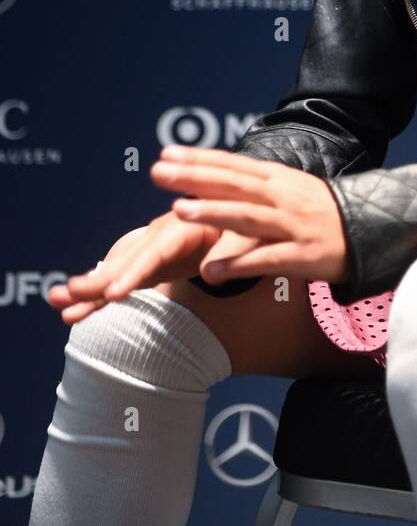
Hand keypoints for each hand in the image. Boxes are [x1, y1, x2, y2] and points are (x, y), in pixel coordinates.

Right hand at [46, 212, 232, 324]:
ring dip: (87, 286)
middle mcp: (161, 234)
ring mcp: (150, 248)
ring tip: (58, 302)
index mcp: (187, 226)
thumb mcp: (250, 237)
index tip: (113, 291)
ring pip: (115, 269)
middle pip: (127, 259)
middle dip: (99, 279)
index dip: (134, 271)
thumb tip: (213, 275)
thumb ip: (233, 253)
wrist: (240, 213)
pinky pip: (118, 280)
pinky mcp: (146, 263)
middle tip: (72, 294)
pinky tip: (70, 312)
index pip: (158, 250)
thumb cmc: (249, 227)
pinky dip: (95, 296)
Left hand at [150, 145, 350, 284]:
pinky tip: (210, 270)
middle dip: (194, 177)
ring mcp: (292, 226)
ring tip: (177, 211)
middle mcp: (282, 197)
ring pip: (247, 217)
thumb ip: (254, 188)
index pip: (232, 165)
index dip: (200, 158)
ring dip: (212, 213)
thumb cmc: (323, 213)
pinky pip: (266, 259)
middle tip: (159, 172)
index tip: (167, 153)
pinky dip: (238, 264)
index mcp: (277, 180)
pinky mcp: (302, 256)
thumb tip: (214, 180)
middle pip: (233, 184)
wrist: (374, 230)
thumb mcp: (290, 191)